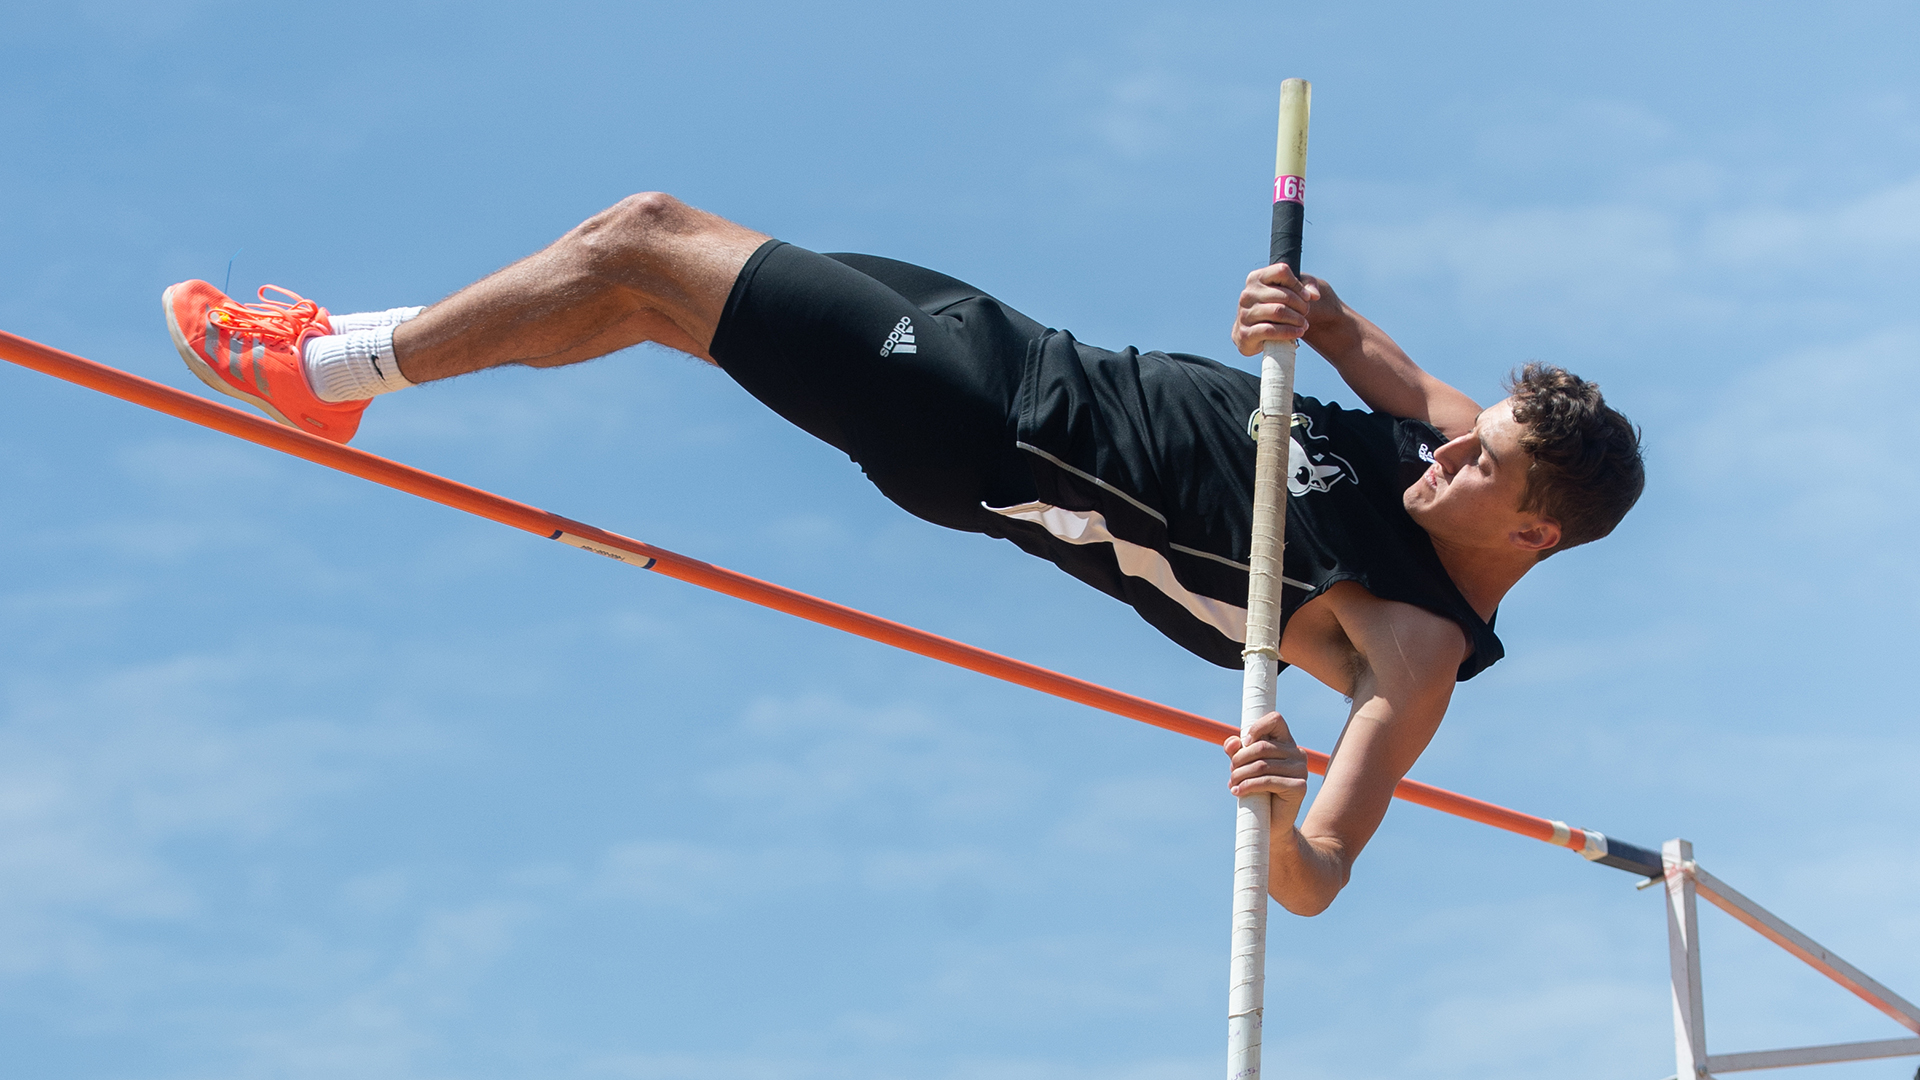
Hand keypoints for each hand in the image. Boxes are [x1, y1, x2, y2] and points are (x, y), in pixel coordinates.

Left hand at [1223, 710, 1309, 831]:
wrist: (1270, 823)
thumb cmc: (1257, 791)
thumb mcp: (1244, 767)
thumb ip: (1237, 752)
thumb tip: (1232, 741)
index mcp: (1286, 743)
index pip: (1275, 720)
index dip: (1257, 727)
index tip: (1245, 742)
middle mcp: (1297, 753)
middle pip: (1262, 746)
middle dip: (1239, 759)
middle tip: (1232, 773)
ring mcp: (1301, 770)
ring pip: (1262, 765)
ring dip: (1240, 775)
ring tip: (1233, 784)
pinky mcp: (1299, 787)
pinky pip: (1267, 781)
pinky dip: (1248, 786)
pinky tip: (1237, 792)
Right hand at [1230, 263, 1323, 356]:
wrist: (1253, 336)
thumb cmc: (1273, 308)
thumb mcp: (1290, 291)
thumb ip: (1306, 286)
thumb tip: (1314, 295)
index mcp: (1256, 278)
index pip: (1281, 271)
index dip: (1297, 284)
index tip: (1306, 296)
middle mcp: (1247, 294)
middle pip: (1284, 295)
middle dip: (1301, 305)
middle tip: (1306, 313)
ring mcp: (1244, 314)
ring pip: (1278, 312)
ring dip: (1297, 319)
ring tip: (1304, 324)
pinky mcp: (1245, 333)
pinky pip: (1271, 330)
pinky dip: (1288, 332)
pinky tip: (1298, 332)